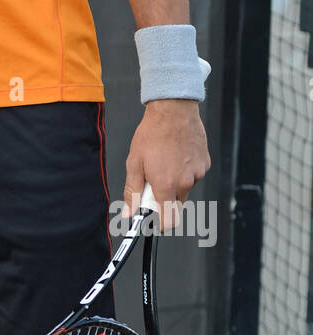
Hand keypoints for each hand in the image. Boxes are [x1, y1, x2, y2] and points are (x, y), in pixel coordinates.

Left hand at [123, 99, 210, 230]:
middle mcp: (185, 183)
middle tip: (153, 180)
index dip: (159, 223)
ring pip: (185, 189)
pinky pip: (193, 175)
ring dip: (175, 183)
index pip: (168, 221)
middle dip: (164, 199)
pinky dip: (184, 170)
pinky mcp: (205, 164)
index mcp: (166, 186)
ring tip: (164, 161)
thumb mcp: (134, 163)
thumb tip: (129, 213)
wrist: (173, 110)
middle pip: (176, 205)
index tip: (152, 218)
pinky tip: (176, 154)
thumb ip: (132, 192)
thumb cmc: (152, 134)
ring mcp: (198, 174)